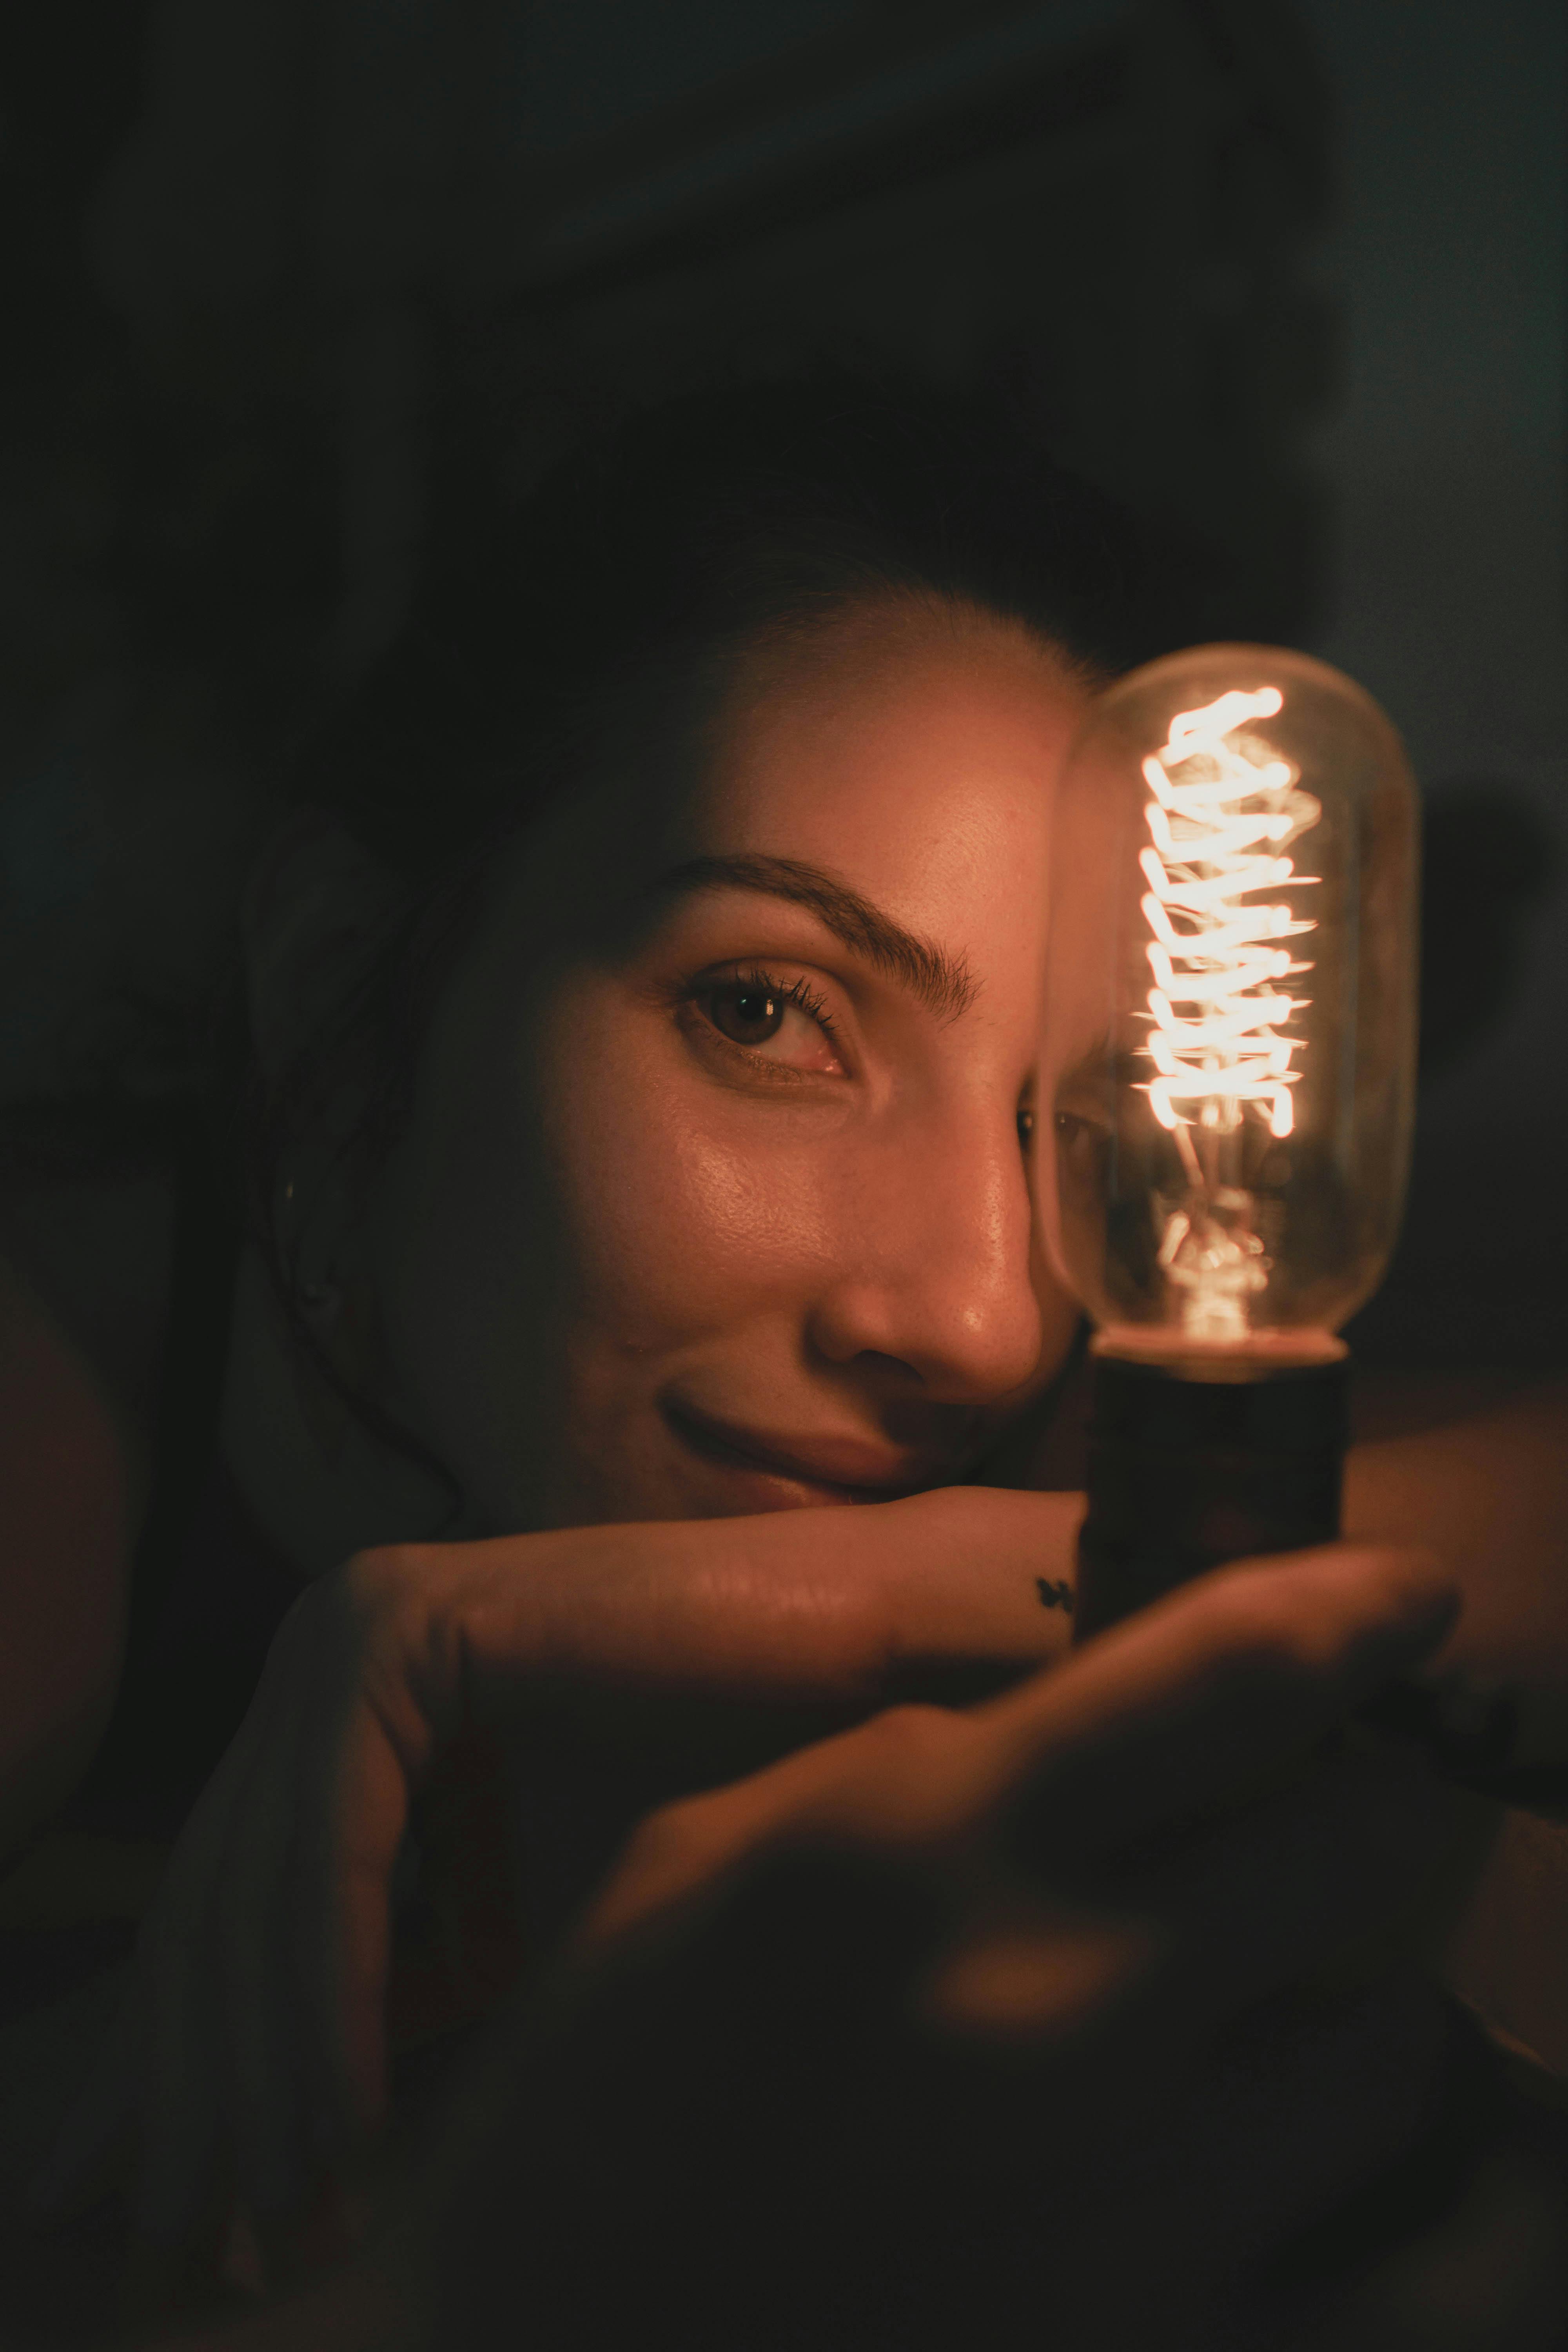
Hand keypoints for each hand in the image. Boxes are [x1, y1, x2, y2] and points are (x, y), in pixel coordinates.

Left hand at [39, 1485, 1079, 2255]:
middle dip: (195, 2100)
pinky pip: (328, 1854)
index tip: (180, 2226)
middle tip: (191, 2254)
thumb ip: (393, 1991)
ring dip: (259, 2080)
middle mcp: (319, 1652)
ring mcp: (347, 1630)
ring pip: (255, 1893)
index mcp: (335, 1705)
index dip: (189, 2077)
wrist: (841, 1668)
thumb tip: (281, 2143)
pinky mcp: (398, 1636)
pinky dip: (329, 2002)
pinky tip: (335, 2126)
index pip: (221, 1911)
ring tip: (271, 2226)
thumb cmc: (702, 1795)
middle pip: (214, 1907)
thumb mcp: (504, 1923)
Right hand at [419, 1541, 1473, 2350]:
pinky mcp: (1144, 2350)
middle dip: (1362, 1797)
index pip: (1230, 1674)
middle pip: (1355, 1843)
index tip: (1413, 1600)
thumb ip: (921, 1773)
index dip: (1357, 1610)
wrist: (531, 2351)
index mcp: (924, 1849)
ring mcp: (1116, 2204)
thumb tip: (1105, 1716)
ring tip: (1280, 1983)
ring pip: (1387, 2044)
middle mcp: (1052, 2011)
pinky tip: (1294, 2133)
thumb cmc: (603, 2078)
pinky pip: (1386, 2258)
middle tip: (1318, 1802)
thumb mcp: (718, 1848)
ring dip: (1356, 1984)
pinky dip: (1374, 2168)